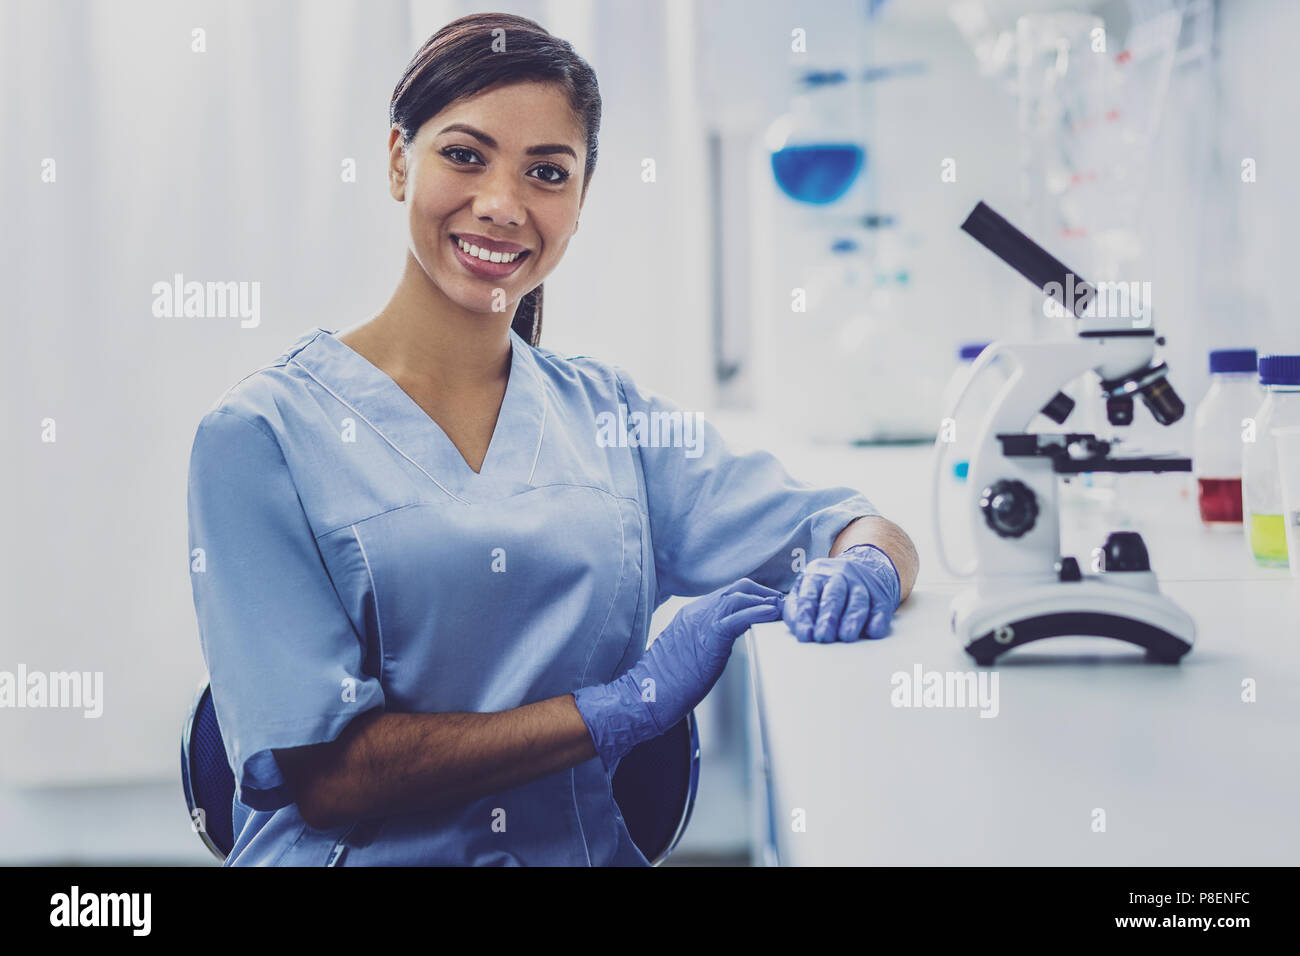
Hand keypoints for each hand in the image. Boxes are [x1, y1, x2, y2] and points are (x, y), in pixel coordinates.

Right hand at [573, 578, 783, 772]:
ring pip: (740, 596)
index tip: (768, 603)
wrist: (644, 696)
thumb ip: (704, 640)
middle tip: (781, 603)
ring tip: (783, 607)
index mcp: (690, 614)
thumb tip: (725, 642)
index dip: (751, 596)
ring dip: (766, 600)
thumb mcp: (686, 651)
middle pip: (736, 588)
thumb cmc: (664, 683)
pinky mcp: (709, 637)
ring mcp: (702, 622)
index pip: (726, 594)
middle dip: (763, 592)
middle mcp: (696, 612)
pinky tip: (773, 612)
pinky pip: (739, 617)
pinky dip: (759, 612)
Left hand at [782, 544, 900, 642]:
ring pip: (858, 600)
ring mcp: (862, 584)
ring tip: (846, 636)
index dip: (806, 616)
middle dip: (829, 617)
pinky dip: (877, 620)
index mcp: (816, 575)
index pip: (809, 595)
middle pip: (834, 595)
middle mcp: (840, 575)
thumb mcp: (806, 591)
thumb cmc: (827, 589)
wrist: (862, 569)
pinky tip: (872, 631)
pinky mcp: (881, 597)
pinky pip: (880, 608)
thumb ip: (797, 611)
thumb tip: (801, 631)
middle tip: (823, 636)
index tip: (805, 635)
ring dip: (852, 619)